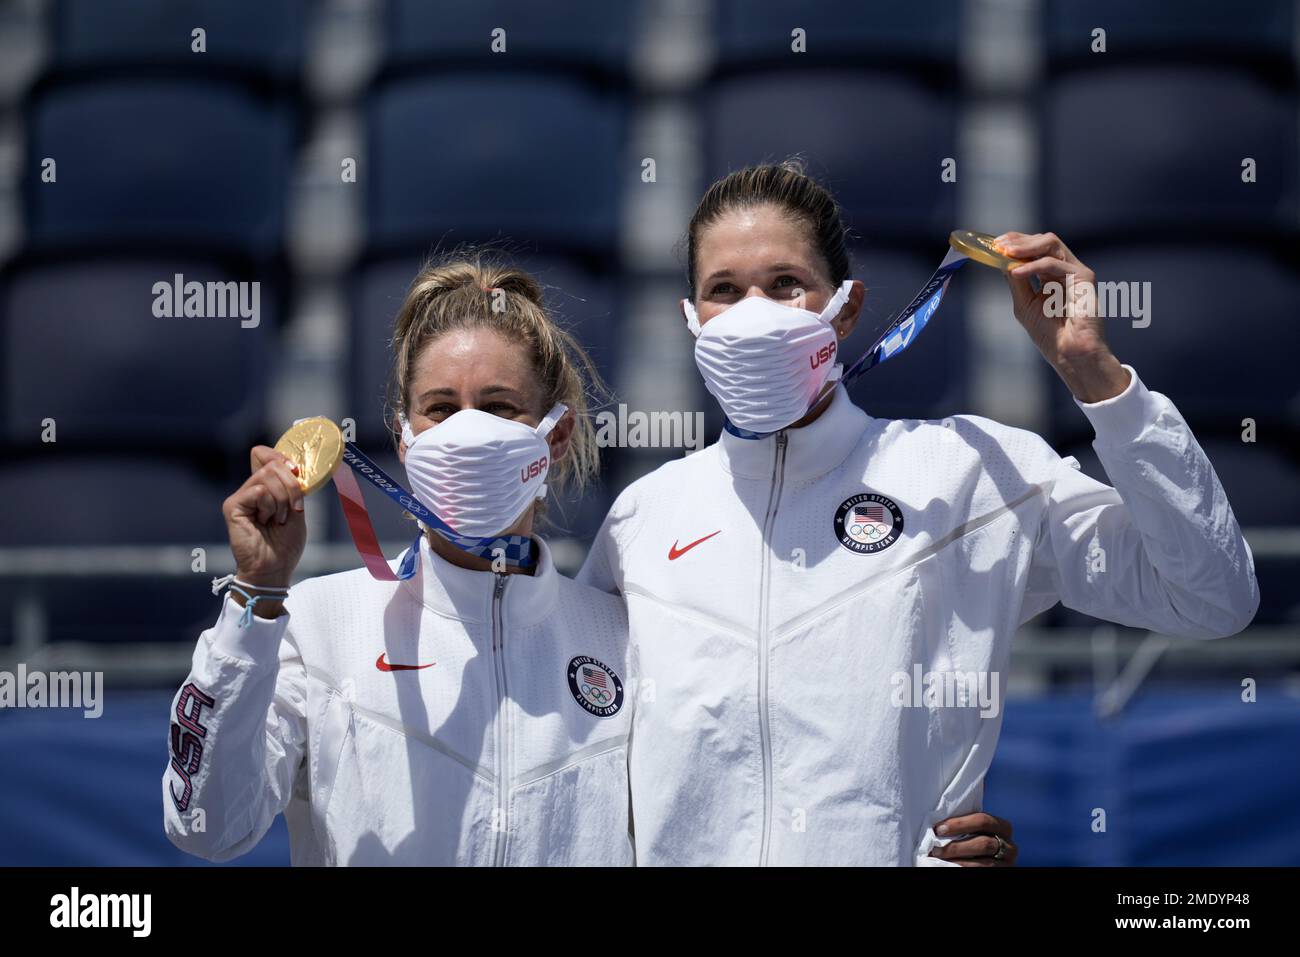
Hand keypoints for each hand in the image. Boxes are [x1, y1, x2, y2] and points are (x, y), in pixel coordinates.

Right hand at [222, 446, 307, 591]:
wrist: (275, 568)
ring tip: (277, 520)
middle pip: (273, 464)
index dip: (281, 457)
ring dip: (283, 500)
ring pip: (268, 476)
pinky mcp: (233, 506)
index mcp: (265, 488)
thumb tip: (289, 463)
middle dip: (292, 486)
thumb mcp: (296, 509)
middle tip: (292, 509)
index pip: (264, 455)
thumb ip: (292, 486)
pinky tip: (265, 521)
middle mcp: (251, 489)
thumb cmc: (285, 544)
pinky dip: (270, 506)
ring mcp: (241, 497)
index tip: (296, 471)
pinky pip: (259, 490)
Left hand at [928, 812, 1017, 866]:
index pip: (983, 820)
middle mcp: (1009, 845)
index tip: (939, 829)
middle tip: (936, 849)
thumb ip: (966, 826)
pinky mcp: (1001, 873)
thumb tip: (938, 826)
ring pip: (983, 863)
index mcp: (1002, 827)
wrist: (987, 859)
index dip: (959, 824)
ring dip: (958, 861)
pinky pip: (981, 872)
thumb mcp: (976, 831)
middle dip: (956, 846)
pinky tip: (950, 866)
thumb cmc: (976, 840)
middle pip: (983, 843)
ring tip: (940, 859)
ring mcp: (1007, 862)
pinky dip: (964, 869)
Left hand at [997, 231, 1130, 402]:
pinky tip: (1015, 271)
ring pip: (1051, 244)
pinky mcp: (1084, 278)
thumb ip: (1016, 281)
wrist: (1069, 353)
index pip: (1035, 248)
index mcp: (1051, 274)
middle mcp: (1065, 269)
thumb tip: (1001, 259)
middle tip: (999, 245)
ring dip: (1025, 247)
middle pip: (1043, 240)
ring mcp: (1075, 272)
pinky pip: (1055, 264)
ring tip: (1005, 253)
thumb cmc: (1050, 334)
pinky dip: (1032, 266)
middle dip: (1019, 240)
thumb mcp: (1024, 303)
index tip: (995, 244)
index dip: (1016, 242)